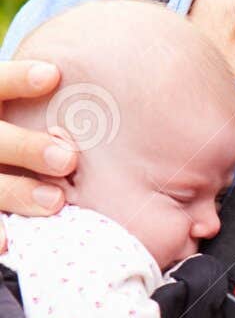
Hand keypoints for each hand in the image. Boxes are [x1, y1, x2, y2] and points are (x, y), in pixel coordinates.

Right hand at [0, 59, 76, 237]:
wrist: (6, 162)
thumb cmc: (35, 138)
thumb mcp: (37, 112)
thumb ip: (67, 99)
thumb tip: (138, 78)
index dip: (17, 78)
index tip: (53, 75)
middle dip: (25, 146)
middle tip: (68, 159)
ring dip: (17, 191)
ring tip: (55, 201)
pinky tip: (11, 243)